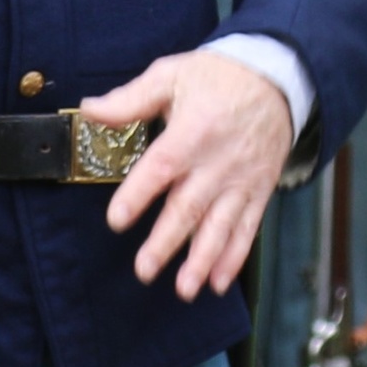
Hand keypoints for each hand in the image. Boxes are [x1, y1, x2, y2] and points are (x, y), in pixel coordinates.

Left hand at [83, 50, 293, 301]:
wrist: (277, 79)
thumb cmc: (216, 77)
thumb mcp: (170, 75)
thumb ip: (130, 99)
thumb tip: (89, 108)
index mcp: (192, 132)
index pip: (161, 168)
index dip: (139, 195)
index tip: (117, 221)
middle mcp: (218, 163)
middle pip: (189, 208)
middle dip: (167, 243)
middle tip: (144, 270)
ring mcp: (241, 181)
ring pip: (220, 226)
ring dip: (201, 260)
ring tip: (183, 290)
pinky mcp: (258, 191)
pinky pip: (247, 228)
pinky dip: (234, 257)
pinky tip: (217, 282)